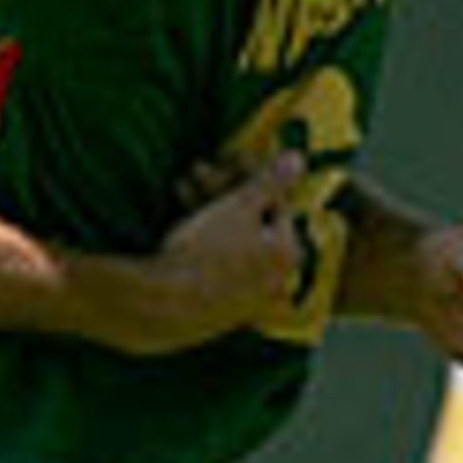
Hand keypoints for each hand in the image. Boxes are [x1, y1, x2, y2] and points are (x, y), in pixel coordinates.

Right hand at [110, 151, 304, 354]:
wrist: (162, 306)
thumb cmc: (205, 250)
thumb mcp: (238, 206)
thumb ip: (270, 182)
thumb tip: (300, 158)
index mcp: (286, 253)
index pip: (276, 201)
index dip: (249, 173)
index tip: (227, 156)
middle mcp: (275, 278)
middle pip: (253, 220)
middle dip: (223, 190)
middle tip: (197, 169)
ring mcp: (248, 296)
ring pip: (232, 238)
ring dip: (208, 206)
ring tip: (181, 186)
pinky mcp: (221, 306)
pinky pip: (219, 260)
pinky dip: (203, 234)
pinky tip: (180, 213)